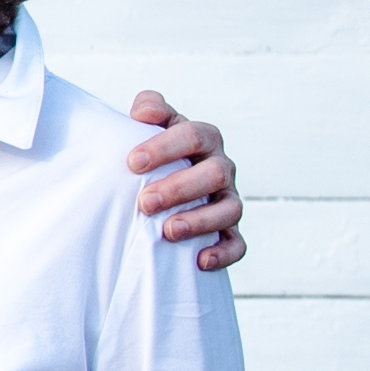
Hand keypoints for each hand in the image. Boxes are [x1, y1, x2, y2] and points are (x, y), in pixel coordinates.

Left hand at [126, 93, 243, 272]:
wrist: (161, 190)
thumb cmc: (151, 157)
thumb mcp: (149, 130)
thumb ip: (150, 111)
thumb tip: (143, 110)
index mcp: (202, 140)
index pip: (193, 135)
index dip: (165, 147)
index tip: (132, 162)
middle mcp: (220, 168)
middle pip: (215, 173)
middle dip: (180, 188)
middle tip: (145, 202)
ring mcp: (227, 200)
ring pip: (230, 209)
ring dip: (200, 221)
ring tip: (168, 231)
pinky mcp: (229, 231)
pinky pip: (237, 243)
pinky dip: (223, 252)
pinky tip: (199, 260)